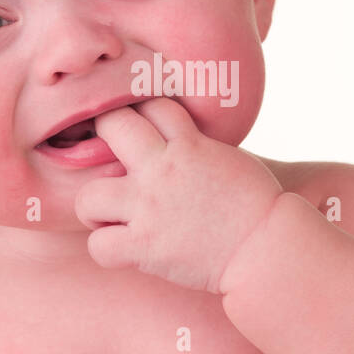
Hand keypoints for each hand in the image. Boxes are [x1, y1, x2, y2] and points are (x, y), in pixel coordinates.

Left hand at [74, 97, 283, 293]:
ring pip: (88, 196)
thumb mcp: (228, 159)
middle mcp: (163, 170)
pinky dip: (105, 248)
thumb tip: (176, 139)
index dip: (143, 114)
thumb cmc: (255, 206)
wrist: (266, 248)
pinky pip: (97, 246)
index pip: (152, 105)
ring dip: (94, 205)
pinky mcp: (145, 247)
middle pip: (112, 126)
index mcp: (190, 145)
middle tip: (110, 158)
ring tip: (109, 214)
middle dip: (106, 135)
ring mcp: (150, 209)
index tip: (142, 130)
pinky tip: (121, 247)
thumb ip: (196, 147)